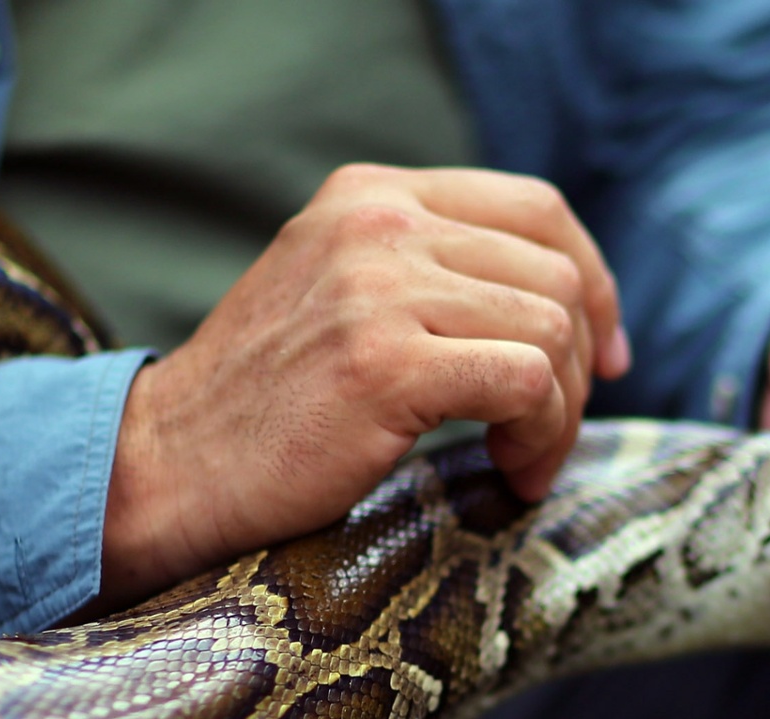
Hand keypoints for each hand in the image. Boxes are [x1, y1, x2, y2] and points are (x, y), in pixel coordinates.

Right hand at [96, 164, 630, 606]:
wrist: (166, 467)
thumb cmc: (261, 409)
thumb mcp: (337, 296)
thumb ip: (425, 273)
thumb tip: (561, 304)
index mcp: (370, 195)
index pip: (536, 208)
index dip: (593, 282)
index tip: (603, 356)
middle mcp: (378, 222)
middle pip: (556, 273)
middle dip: (578, 366)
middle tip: (547, 434)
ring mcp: (378, 288)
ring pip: (550, 327)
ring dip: (559, 412)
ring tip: (520, 461)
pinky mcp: (384, 362)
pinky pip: (527, 383)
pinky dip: (540, 437)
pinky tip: (508, 473)